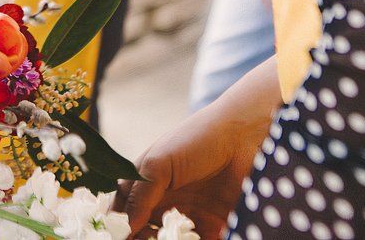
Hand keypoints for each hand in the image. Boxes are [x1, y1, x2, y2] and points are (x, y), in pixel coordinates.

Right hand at [119, 58, 280, 238]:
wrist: (245, 135)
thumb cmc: (195, 139)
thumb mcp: (158, 164)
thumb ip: (139, 196)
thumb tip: (125, 227)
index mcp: (144, 185)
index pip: (122, 213)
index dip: (118, 227)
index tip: (119, 236)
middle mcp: (164, 202)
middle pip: (144, 232)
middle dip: (143, 238)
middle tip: (149, 237)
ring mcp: (189, 214)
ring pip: (170, 239)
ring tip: (172, 239)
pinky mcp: (214, 224)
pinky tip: (196, 238)